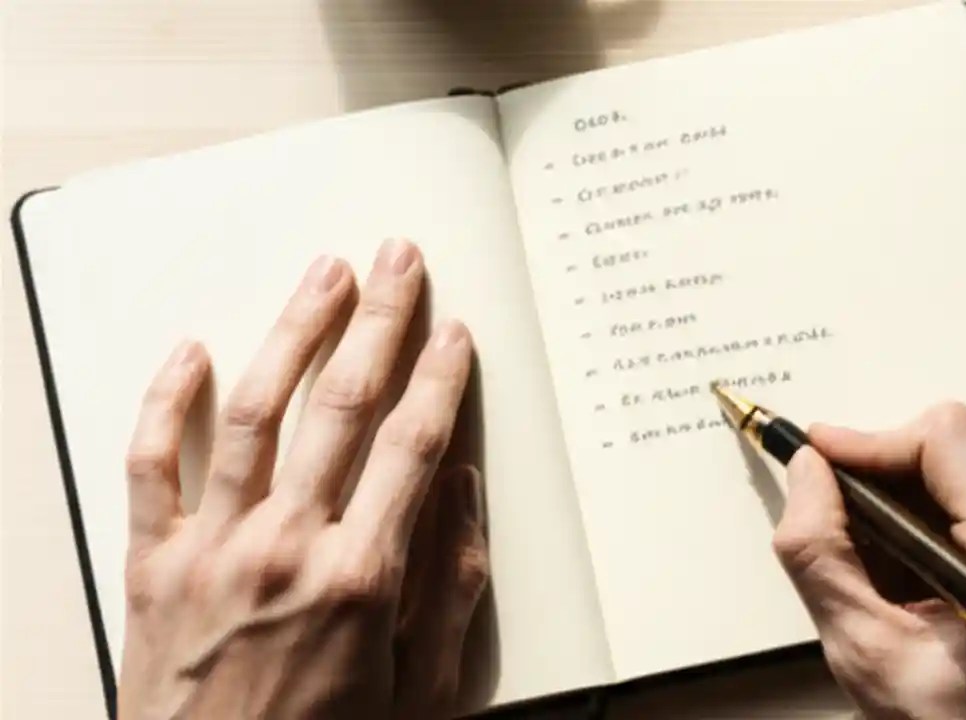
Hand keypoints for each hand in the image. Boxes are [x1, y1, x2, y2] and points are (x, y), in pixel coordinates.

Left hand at [118, 240, 488, 718]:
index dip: (440, 379)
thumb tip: (462, 494)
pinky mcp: (152, 561)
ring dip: (294, 332)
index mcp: (360, 576)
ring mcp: (211, 546)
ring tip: (323, 276)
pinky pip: (151, 463)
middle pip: (341, 405)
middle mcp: (284, 545)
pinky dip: (166, 399)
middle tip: (398, 261)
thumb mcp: (425, 694)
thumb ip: (452, 588)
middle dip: (378, 321)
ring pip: (254, 409)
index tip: (454, 333)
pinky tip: (192, 349)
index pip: (412, 445)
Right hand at [775, 403, 965, 719]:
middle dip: (892, 474)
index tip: (821, 457)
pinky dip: (952, 520)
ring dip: (920, 499)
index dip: (871, 441)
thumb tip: (808, 472)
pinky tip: (928, 574)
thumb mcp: (867, 653)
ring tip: (891, 565)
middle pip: (964, 449)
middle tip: (846, 522)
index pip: (946, 439)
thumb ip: (821, 552)